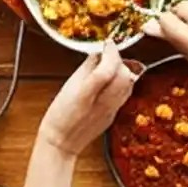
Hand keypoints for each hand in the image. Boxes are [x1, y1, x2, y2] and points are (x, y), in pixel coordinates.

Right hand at [38, 41, 135, 157]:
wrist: (62, 143)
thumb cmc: (59, 115)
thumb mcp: (67, 87)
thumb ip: (85, 69)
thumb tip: (97, 54)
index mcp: (86, 95)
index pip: (107, 69)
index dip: (110, 52)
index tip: (107, 43)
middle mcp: (102, 103)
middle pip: (124, 76)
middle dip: (118, 60)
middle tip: (108, 54)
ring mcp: (111, 111)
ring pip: (129, 84)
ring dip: (123, 70)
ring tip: (110, 65)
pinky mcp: (114, 115)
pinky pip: (125, 94)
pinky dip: (123, 82)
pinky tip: (112, 80)